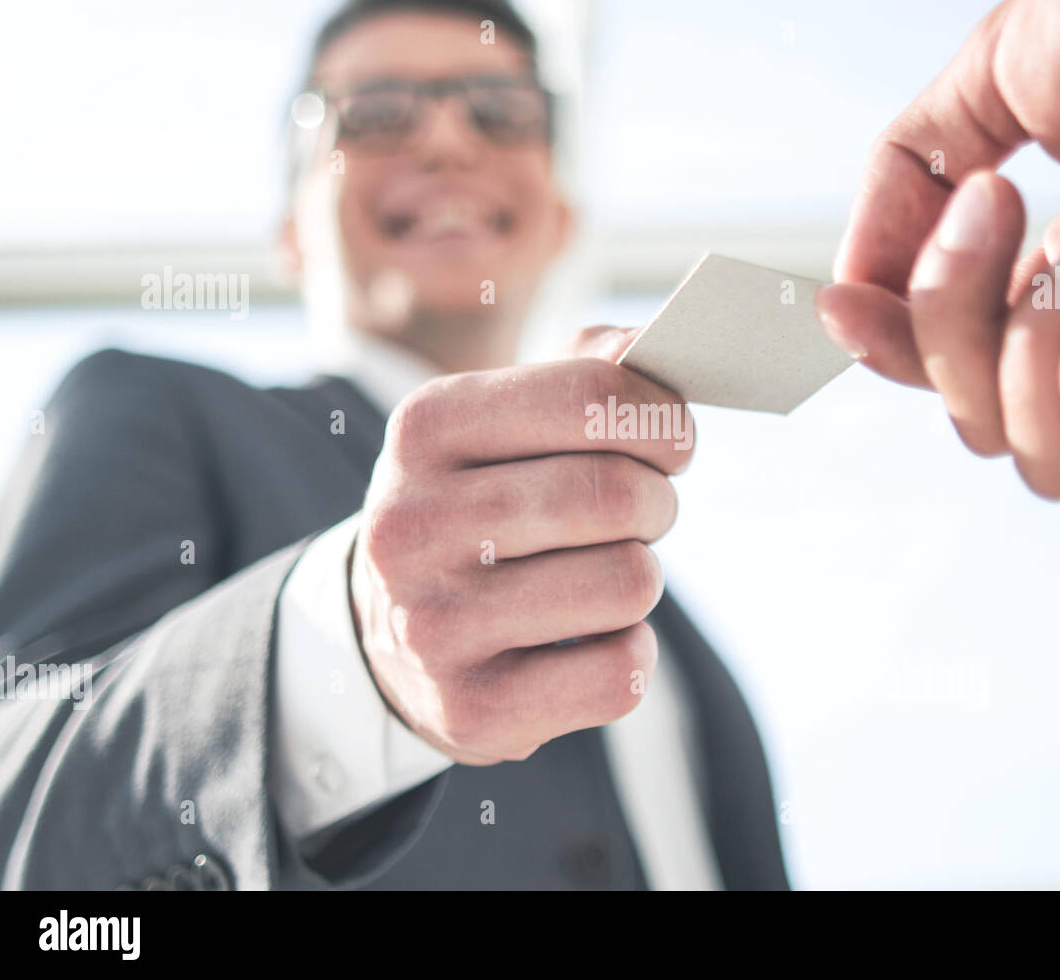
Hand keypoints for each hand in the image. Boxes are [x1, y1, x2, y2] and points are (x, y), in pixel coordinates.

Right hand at [349, 327, 691, 764]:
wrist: (385, 634)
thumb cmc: (477, 507)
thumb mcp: (500, 425)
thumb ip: (584, 373)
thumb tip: (655, 348)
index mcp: (425, 428)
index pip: (590, 396)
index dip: (662, 417)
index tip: (673, 440)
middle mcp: (413, 525)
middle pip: (615, 496)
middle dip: (658, 502)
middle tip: (647, 511)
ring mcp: (435, 625)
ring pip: (627, 585)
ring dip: (640, 578)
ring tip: (602, 575)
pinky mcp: (471, 709)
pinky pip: (618, 674)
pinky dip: (629, 654)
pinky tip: (588, 641)